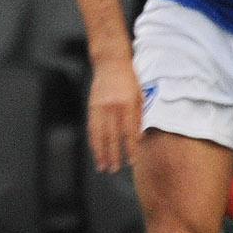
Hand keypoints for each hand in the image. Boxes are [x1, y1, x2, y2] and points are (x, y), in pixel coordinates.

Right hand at [87, 55, 143, 175]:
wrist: (111, 62)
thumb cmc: (130, 79)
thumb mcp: (140, 95)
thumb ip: (139, 116)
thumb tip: (139, 137)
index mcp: (128, 105)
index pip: (129, 132)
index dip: (130, 148)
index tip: (131, 162)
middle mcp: (112, 108)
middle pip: (112, 136)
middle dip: (113, 155)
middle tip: (113, 170)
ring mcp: (100, 107)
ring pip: (99, 134)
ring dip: (100, 152)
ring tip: (102, 166)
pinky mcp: (91, 106)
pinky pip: (92, 127)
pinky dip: (93, 141)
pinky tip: (94, 150)